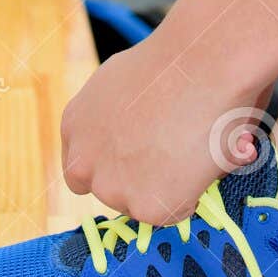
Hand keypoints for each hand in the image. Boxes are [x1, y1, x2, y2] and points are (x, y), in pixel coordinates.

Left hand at [60, 27, 269, 224]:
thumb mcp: (124, 84)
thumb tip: (146, 131)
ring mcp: (111, 187)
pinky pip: (172, 214)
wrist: (202, 63)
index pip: (83, 166)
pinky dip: (190, 196)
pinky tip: (201, 162)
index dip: (113, 166)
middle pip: (108, 190)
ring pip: (140, 204)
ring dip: (165, 188)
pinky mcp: (144, 206)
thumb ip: (121, 114)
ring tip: (193, 151)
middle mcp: (83, 160)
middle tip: (172, 159)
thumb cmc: (174, 62)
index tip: (138, 162)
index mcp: (75, 125)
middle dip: (137, 180)